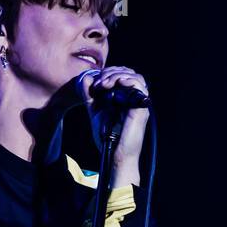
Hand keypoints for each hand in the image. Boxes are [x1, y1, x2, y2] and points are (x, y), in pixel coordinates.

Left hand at [81, 66, 148, 186]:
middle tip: (99, 83)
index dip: (109, 73)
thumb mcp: (95, 111)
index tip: (95, 83)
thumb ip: (90, 96)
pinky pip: (138, 85)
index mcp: (126, 98)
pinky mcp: (141, 107)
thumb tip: (85, 78)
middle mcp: (135, 99)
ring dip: (116, 75)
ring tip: (104, 84)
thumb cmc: (107, 137)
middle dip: (111, 73)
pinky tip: (111, 86)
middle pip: (129, 73)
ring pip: (134, 76)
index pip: (123, 75)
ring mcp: (139, 103)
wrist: (115, 154)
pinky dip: (124, 80)